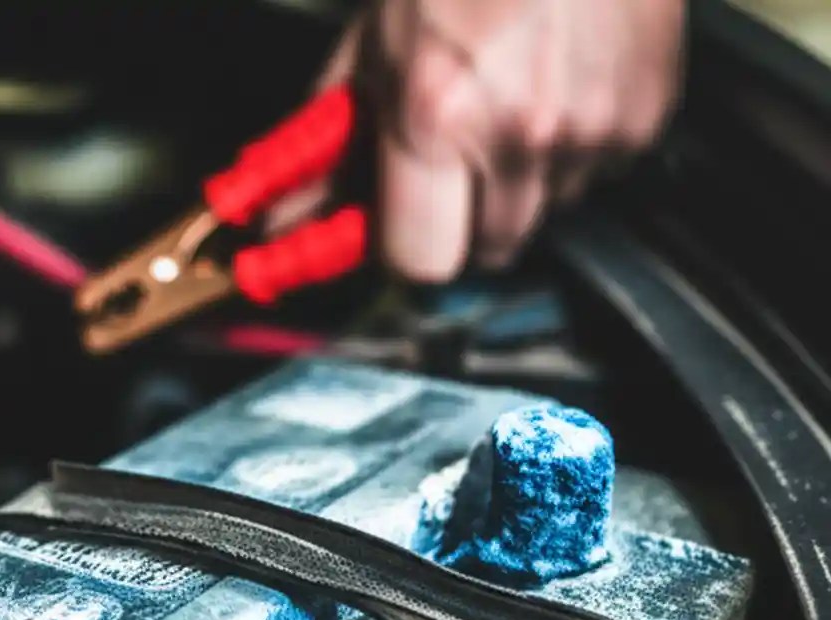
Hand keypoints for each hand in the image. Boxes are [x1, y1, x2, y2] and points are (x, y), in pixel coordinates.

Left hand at [271, 0, 685, 281]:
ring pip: (547, 212)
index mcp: (437, 116)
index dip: (406, 248)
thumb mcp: (371, 44)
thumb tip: (289, 212)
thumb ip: (331, 140)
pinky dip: (574, 148)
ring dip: (521, 181)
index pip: (421, 261)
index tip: (400, 229)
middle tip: (454, 163)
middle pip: (490, 250)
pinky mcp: (644, 117)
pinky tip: (556, 87)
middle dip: (464, 220)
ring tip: (509, 102)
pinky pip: (599, 173)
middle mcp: (520, 135)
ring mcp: (592, 130)